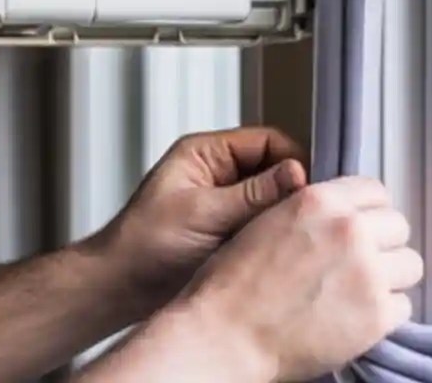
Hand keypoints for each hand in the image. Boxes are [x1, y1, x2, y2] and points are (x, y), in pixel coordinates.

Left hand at [87, 127, 307, 322]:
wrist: (120, 290)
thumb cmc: (143, 246)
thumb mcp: (203, 213)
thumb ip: (253, 194)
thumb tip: (297, 172)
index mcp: (207, 153)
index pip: (268, 141)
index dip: (293, 160)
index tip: (311, 186)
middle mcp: (220, 174)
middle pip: (275, 170)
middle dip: (292, 191)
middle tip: (309, 213)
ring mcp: (227, 204)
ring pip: (274, 201)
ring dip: (283, 216)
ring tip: (296, 234)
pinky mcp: (231, 233)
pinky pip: (265, 227)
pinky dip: (275, 237)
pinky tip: (282, 251)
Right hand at [178, 177, 423, 381]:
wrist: (225, 337)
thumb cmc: (232, 286)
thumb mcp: (267, 222)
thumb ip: (311, 211)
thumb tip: (341, 213)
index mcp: (320, 201)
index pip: (376, 191)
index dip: (369, 212)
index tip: (363, 227)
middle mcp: (350, 231)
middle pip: (398, 226)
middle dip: (382, 244)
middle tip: (360, 264)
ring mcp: (367, 273)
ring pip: (410, 264)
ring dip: (390, 277)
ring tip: (361, 291)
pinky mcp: (376, 316)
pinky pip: (404, 306)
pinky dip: (386, 314)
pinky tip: (357, 317)